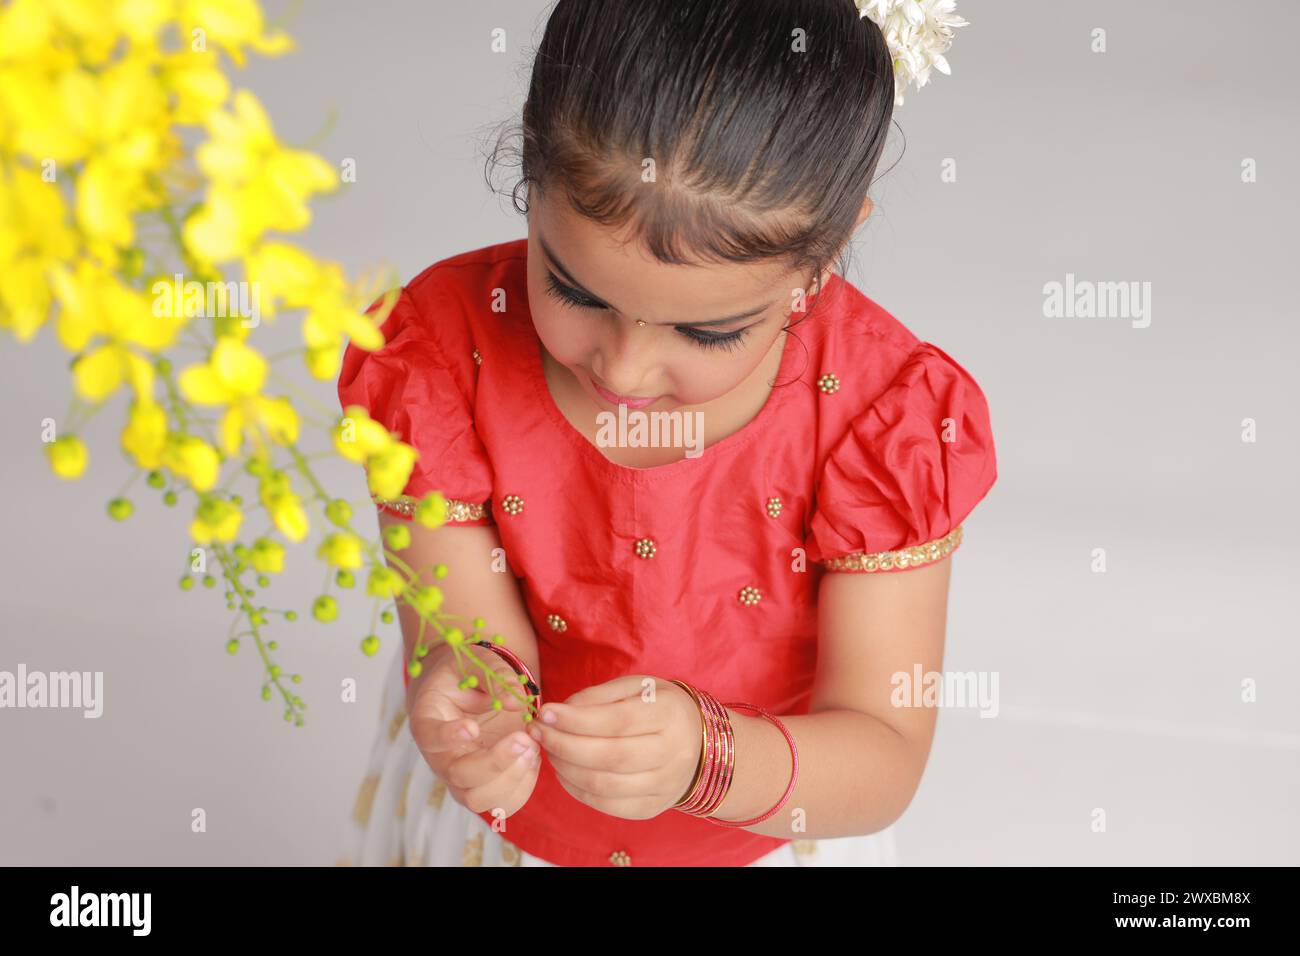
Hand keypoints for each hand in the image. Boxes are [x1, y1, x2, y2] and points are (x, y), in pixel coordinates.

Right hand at [408, 643, 541, 818]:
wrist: (466, 691)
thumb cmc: (468, 673)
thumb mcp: (478, 661)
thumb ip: (496, 675)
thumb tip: (516, 701)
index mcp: (428, 719)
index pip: (429, 736)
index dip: (447, 737)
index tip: (471, 727)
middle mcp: (440, 755)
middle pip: (458, 775)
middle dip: (495, 762)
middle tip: (524, 738)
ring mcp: (460, 776)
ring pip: (477, 799)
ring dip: (511, 779)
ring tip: (532, 747)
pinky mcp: (481, 786)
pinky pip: (500, 805)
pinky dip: (522, 788)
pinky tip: (533, 758)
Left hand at [526, 675, 701, 819]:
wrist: (699, 745)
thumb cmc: (659, 708)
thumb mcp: (636, 687)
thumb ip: (598, 696)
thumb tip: (558, 713)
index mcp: (671, 714)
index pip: (618, 721)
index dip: (576, 720)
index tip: (546, 713)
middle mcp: (673, 753)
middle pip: (609, 757)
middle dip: (564, 744)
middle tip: (537, 731)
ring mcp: (664, 786)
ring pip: (604, 785)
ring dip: (565, 768)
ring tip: (548, 748)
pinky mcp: (651, 808)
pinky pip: (605, 805)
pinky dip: (576, 788)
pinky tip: (564, 769)